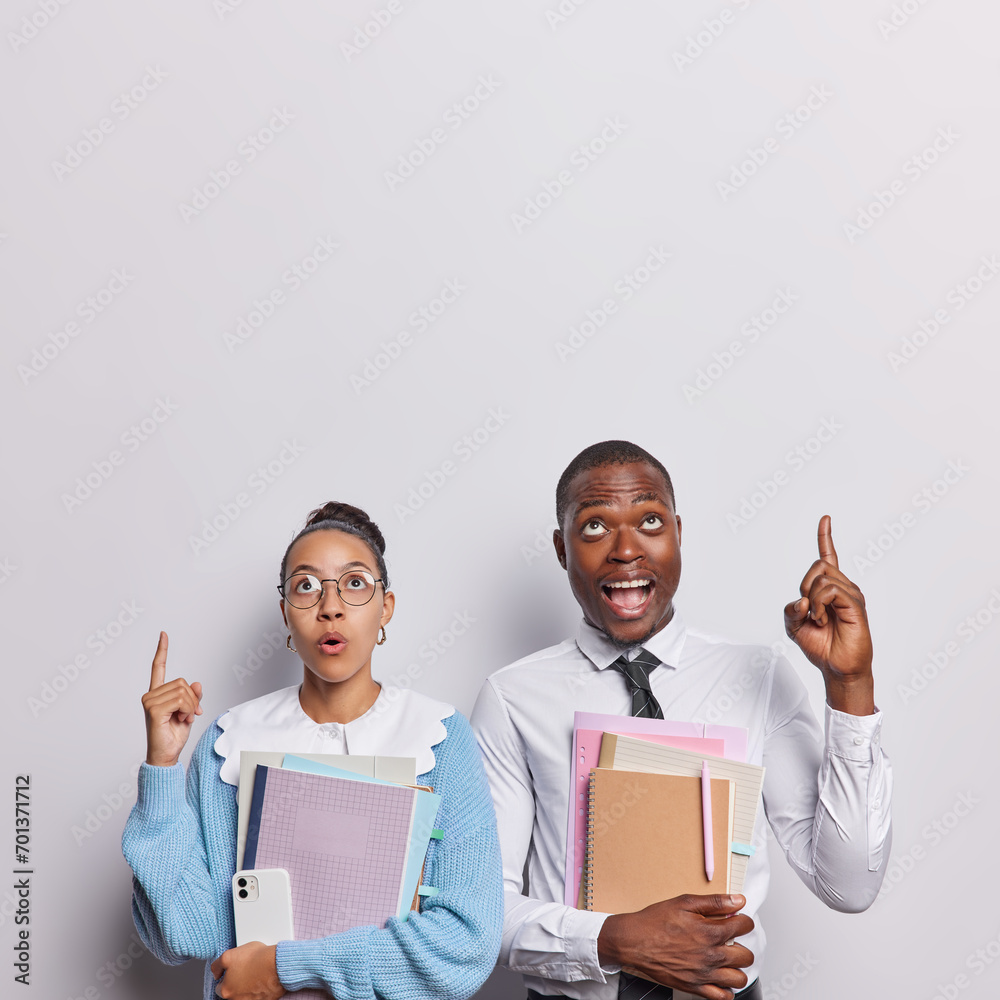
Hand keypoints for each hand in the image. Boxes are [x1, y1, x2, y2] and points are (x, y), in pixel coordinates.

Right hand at [141, 631, 202, 766]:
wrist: (167, 755)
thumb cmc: (174, 735)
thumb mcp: (189, 712)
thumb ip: (193, 697)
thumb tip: (197, 684)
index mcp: (158, 694)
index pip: (158, 668)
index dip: (162, 651)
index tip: (163, 634)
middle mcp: (151, 695)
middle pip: (182, 682)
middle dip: (192, 699)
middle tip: (189, 715)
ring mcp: (150, 702)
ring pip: (183, 691)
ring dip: (191, 706)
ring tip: (184, 719)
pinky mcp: (154, 710)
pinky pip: (181, 700)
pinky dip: (188, 710)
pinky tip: (181, 720)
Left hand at [211, 942, 283, 999]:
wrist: (277, 964)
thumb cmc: (256, 959)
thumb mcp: (229, 954)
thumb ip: (217, 965)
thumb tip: (215, 973)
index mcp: (226, 991)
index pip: (220, 987)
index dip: (227, 976)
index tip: (234, 969)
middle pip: (232, 992)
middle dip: (237, 982)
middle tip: (246, 969)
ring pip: (244, 994)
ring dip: (247, 986)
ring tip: (255, 973)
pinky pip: (257, 995)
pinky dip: (258, 989)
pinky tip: (262, 979)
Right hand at [597, 894, 753, 999]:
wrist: (634, 941)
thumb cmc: (655, 922)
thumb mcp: (684, 903)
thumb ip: (714, 902)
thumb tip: (737, 900)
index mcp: (710, 932)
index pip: (744, 926)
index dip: (743, 920)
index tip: (738, 920)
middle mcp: (711, 956)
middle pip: (746, 956)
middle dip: (742, 944)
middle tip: (731, 939)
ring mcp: (704, 974)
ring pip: (739, 978)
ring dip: (736, 968)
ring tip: (726, 958)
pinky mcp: (694, 987)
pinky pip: (723, 996)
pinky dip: (725, 988)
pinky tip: (718, 976)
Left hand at [783, 516, 874, 714]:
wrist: (837, 668)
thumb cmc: (820, 646)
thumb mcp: (794, 627)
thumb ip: (790, 610)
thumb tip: (800, 599)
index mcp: (830, 589)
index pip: (828, 557)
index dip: (825, 537)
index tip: (825, 518)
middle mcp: (844, 587)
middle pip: (818, 565)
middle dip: (805, 586)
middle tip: (810, 612)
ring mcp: (851, 594)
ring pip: (822, 577)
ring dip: (812, 600)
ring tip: (818, 619)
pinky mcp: (855, 604)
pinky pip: (831, 590)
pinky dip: (819, 604)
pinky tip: (822, 619)